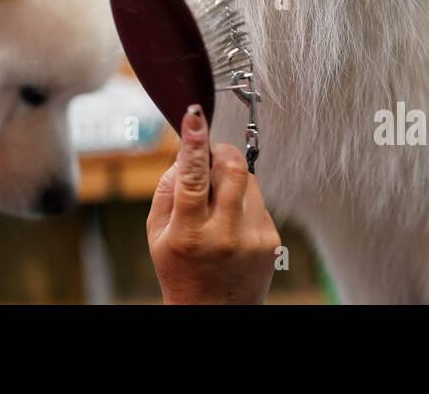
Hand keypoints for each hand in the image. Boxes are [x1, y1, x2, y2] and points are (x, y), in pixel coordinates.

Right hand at [146, 104, 280, 303]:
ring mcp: (254, 238)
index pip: (192, 178)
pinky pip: (258, 198)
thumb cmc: (180, 271)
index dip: (193, 142)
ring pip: (248, 179)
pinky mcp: (272, 239)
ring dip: (230, 179)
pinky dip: (243, 199)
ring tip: (216, 206)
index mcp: (190, 234)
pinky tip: (231, 223)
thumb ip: (168, 189)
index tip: (194, 115)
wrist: (213, 314)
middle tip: (207, 156)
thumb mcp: (157, 234)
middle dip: (219, 150)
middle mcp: (225, 235)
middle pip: (232, 167)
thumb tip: (187, 151)